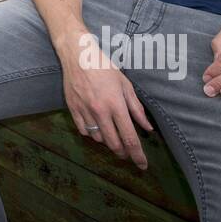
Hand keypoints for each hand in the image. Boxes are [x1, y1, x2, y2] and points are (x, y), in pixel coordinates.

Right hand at [59, 34, 154, 168]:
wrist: (77, 55)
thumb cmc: (104, 67)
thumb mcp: (125, 85)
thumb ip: (137, 109)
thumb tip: (147, 128)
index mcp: (116, 105)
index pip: (129, 138)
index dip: (137, 155)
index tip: (143, 166)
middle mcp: (100, 112)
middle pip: (114, 144)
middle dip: (123, 153)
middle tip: (129, 154)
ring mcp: (85, 112)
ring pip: (98, 139)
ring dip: (108, 141)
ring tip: (112, 134)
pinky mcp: (73, 110)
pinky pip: (84, 131)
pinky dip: (93, 133)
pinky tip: (97, 127)